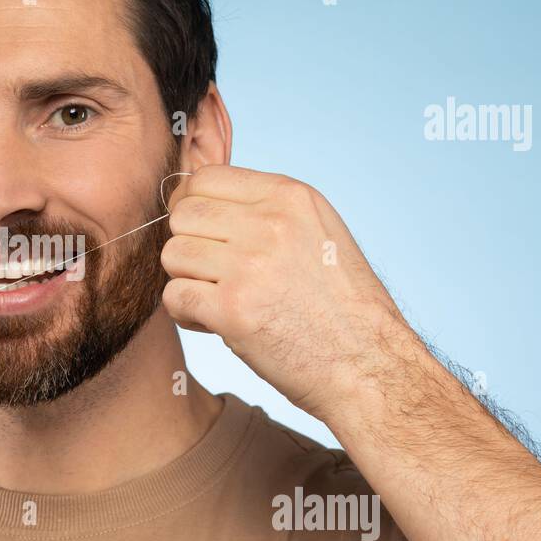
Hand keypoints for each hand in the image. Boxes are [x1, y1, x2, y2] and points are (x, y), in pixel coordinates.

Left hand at [160, 164, 421, 424]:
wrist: (368, 362)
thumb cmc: (340, 303)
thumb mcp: (317, 229)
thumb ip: (265, 207)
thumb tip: (196, 192)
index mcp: (290, 196)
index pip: (205, 178)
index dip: (195, 207)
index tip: (209, 236)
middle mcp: (270, 223)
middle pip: (182, 214)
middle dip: (189, 244)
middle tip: (214, 274)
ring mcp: (249, 265)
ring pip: (172, 254)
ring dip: (186, 280)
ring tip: (219, 299)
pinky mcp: (233, 310)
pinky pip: (174, 297)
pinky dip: (187, 314)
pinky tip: (215, 323)